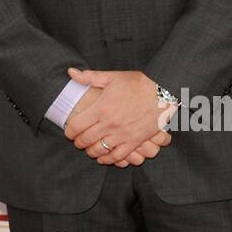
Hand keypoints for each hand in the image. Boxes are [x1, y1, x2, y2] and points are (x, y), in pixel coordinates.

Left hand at [64, 68, 178, 164]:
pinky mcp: (135, 141)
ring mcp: (122, 134)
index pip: (76, 126)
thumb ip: (89, 77)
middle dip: (78, 142)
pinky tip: (104, 158)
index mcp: (101, 108)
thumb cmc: (137, 82)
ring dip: (91, 152)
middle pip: (85, 140)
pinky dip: (108, 159)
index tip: (69, 132)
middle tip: (78, 141)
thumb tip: (70, 72)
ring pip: (99, 150)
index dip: (69, 131)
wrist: (162, 91)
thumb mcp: (112, 77)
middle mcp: (109, 124)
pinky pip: (118, 156)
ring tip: (89, 149)